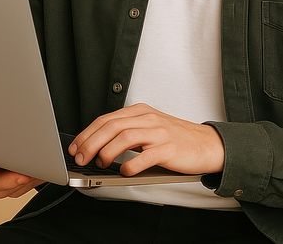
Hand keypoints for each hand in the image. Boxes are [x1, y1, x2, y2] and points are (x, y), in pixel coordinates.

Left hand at [67, 103, 224, 175]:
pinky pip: (146, 156)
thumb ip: (127, 131)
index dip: (88, 133)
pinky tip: (124, 171)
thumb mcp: (148, 128)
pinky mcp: (170, 148)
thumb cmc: (175, 139)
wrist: (207, 144)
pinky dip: (131, 165)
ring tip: (101, 163)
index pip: (106, 119)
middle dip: (91, 143)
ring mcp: (160, 132)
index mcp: (140, 111)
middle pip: (112, 127)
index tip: (76, 147)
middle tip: (81, 158)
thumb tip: (97, 144)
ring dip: (107, 152)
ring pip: (125, 137)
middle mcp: (148, 118)